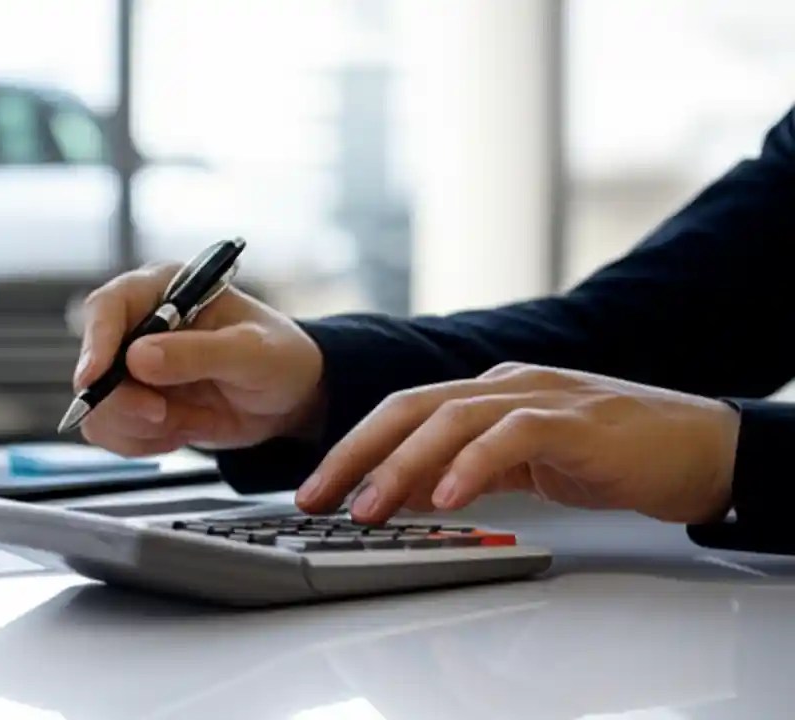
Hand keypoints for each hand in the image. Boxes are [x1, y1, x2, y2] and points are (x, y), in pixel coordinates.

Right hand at [73, 263, 324, 455]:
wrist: (289, 397)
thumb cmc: (278, 358)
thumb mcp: (251, 353)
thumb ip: (198, 353)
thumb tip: (138, 358)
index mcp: (165, 289)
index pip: (108, 307)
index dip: (95, 342)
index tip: (94, 379)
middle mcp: (139, 324)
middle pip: (93, 364)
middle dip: (122, 401)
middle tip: (163, 415)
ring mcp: (132, 366)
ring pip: (97, 405)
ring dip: (137, 426)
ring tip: (185, 422)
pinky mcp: (134, 401)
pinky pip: (112, 430)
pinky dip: (143, 442)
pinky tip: (180, 431)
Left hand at [294, 362, 740, 524]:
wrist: (698, 447)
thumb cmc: (607, 457)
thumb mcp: (519, 466)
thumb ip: (462, 470)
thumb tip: (401, 492)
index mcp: (484, 393)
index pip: (402, 412)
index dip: (353, 447)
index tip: (315, 489)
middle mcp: (502, 385)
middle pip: (409, 407)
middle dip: (355, 452)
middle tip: (316, 496)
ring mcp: (538, 396)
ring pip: (450, 418)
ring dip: (400, 465)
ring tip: (366, 508)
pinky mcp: (575, 421)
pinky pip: (512, 436)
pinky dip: (473, 465)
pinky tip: (446, 498)